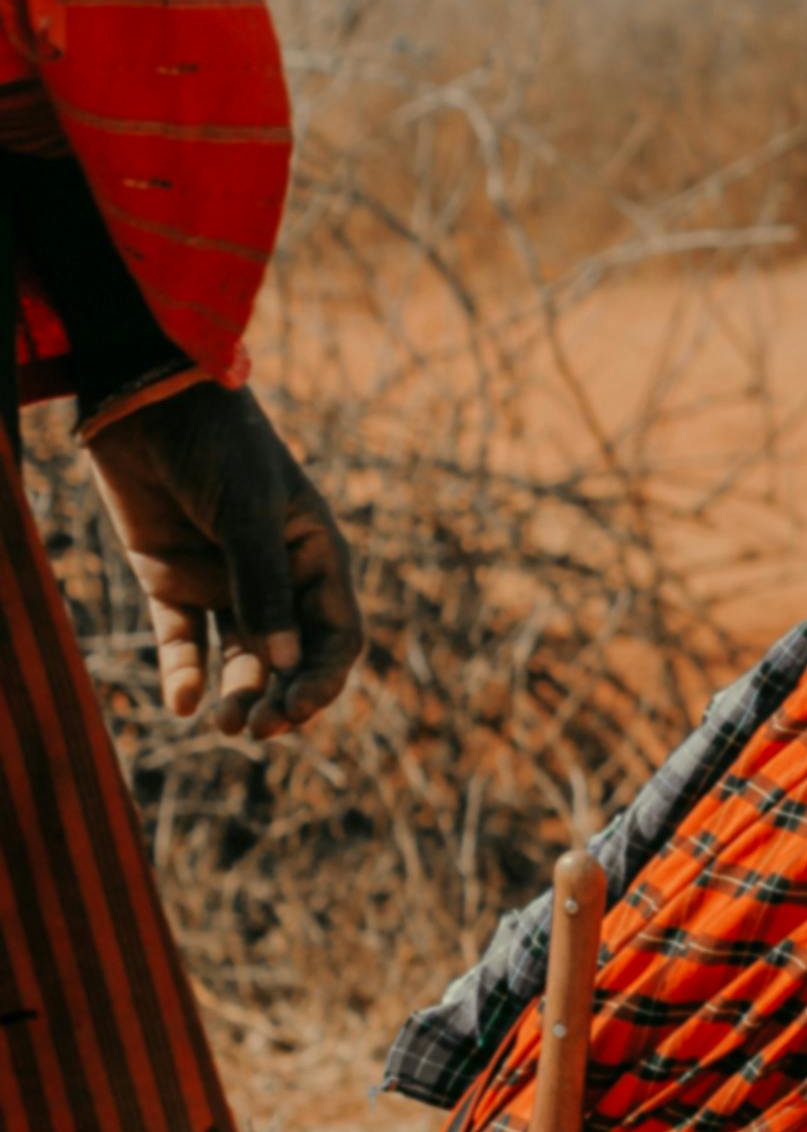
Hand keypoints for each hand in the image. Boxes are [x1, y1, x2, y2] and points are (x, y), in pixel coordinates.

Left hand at [80, 382, 364, 736]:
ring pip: (239, 657)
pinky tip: (182, 703)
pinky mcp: (171, 583)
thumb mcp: (249, 512)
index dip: (323, 677)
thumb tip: (284, 664)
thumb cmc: (217, 446)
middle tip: (256, 730)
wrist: (145, 402)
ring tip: (223, 725)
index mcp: (315, 554)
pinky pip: (183, 640)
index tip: (296, 707)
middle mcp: (275, 576)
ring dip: (237, 693)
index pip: (336, 634)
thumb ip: (264, 588)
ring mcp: (222, 582)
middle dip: (280, 697)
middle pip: (290, 657)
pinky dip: (184, 673)